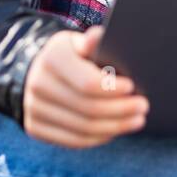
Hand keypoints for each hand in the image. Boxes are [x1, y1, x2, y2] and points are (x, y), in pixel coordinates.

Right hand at [22, 26, 149, 147]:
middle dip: (120, 110)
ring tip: (136, 121)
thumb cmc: (69, 55)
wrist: (36, 72)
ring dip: (115, 127)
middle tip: (142, 107)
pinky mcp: (35, 127)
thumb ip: (91, 42)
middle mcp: (38, 84)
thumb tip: (99, 36)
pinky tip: (114, 131)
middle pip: (88, 108)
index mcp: (52, 58)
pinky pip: (73, 140)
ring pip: (83, 128)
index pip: (88, 83)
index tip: (132, 87)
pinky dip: (98, 138)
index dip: (113, 89)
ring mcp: (34, 109)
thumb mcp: (78, 42)